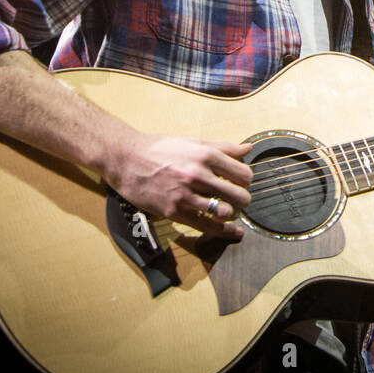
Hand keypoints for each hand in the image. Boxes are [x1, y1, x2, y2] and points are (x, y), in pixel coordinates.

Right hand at [99, 132, 252, 239]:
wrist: (126, 159)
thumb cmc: (159, 149)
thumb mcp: (193, 142)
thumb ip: (223, 147)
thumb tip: (247, 149)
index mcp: (205, 155)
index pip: (243, 174)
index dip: (246, 181)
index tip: (242, 183)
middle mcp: (197, 175)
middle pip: (239, 195)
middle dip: (243, 200)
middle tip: (239, 200)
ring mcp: (185, 194)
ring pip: (224, 212)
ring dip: (232, 214)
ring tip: (229, 211)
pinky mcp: (173, 211)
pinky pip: (204, 226)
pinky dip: (221, 230)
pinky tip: (229, 231)